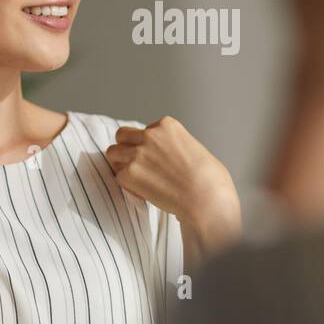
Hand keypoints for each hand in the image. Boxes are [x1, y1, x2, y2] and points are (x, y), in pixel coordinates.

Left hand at [105, 116, 241, 259]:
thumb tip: (167, 155)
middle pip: (122, 135)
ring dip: (121, 165)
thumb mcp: (193, 148)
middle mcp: (150, 135)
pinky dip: (128, 186)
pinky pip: (118, 177)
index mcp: (167, 125)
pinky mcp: (130, 174)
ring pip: (113, 153)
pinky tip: (145, 193)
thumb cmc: (210, 179)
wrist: (206, 199)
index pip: (144, 130)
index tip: (157, 160)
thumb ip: (174, 145)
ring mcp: (138, 154)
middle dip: (126, 148)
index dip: (147, 145)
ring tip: (137, 179)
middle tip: (137, 166)